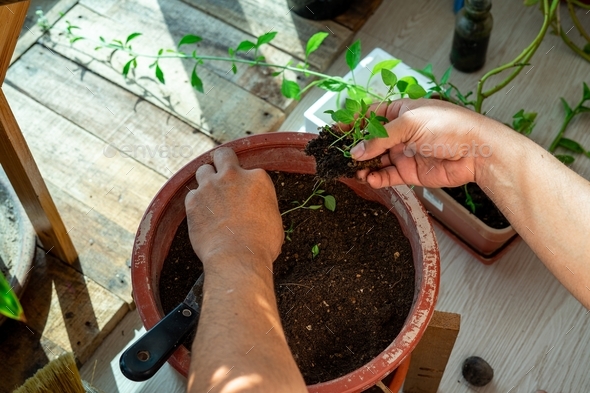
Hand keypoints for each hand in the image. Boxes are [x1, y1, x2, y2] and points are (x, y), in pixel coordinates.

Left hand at [184, 147, 282, 270]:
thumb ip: (262, 206)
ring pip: (202, 170)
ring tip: (210, 198)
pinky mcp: (193, 200)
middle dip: (221, 162)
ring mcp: (210, 186)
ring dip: (206, 181)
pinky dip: (196, 203)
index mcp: (258, 178)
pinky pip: (191, 195)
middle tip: (222, 175)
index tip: (245, 194)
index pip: (250, 171)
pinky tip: (202, 216)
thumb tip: (258, 211)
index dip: (247, 183)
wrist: (238, 258)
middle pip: (223, 154)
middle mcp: (233, 175)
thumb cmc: (261, 244)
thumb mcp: (273, 220)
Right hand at [351, 98, 501, 188]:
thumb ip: (380, 138)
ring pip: (376, 160)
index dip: (353, 122)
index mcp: (401, 112)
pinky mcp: (409, 172)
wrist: (477, 151)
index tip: (336, 131)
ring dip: (364, 166)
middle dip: (355, 148)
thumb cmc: (449, 127)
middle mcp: (400, 132)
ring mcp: (404, 153)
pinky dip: (376, 178)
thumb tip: (357, 151)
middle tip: (340, 156)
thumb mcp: (409, 124)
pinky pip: (387, 176)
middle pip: (370, 140)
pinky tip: (369, 178)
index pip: (370, 115)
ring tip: (355, 171)